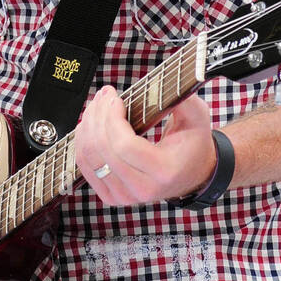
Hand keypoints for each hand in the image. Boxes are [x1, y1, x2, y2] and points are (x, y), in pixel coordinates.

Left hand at [74, 85, 216, 205]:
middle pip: (103, 150)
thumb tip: (160, 83)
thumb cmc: (192, 143)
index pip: (125, 146)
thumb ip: (183, 98)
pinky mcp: (112, 196)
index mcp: (164, 172)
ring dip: (88, 125)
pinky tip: (91, 124)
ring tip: (97, 105)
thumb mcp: (197, 117)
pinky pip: (85, 167)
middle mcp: (143, 189)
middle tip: (104, 95)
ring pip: (90, 158)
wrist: (191, 173)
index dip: (113, 119)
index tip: (116, 99)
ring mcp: (125, 197)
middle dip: (98, 115)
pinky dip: (83, 142)